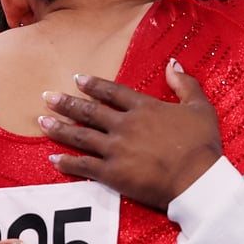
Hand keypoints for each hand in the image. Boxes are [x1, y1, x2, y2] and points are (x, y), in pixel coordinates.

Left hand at [40, 58, 222, 210]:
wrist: (197, 180)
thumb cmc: (202, 145)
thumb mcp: (200, 107)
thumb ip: (185, 84)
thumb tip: (172, 64)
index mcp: (144, 108)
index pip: (113, 91)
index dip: (94, 85)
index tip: (77, 79)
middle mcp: (125, 125)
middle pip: (90, 111)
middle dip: (66, 103)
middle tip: (47, 97)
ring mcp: (116, 149)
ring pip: (81, 136)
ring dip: (59, 128)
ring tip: (41, 122)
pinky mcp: (113, 174)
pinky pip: (84, 166)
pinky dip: (67, 162)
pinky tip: (53, 159)